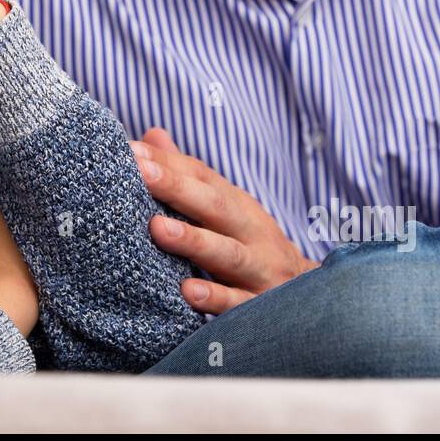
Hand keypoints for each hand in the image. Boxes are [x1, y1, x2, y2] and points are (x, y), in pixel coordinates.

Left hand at [131, 127, 319, 314]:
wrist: (309, 298)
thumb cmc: (249, 245)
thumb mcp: (225, 208)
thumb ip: (187, 176)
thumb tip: (151, 135)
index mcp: (236, 205)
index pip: (201, 176)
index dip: (167, 162)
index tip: (130, 150)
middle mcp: (250, 231)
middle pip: (215, 205)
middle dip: (177, 188)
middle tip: (141, 173)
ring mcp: (259, 269)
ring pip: (228, 253)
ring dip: (193, 240)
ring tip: (158, 229)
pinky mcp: (260, 305)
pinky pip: (238, 303)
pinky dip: (215, 298)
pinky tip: (187, 292)